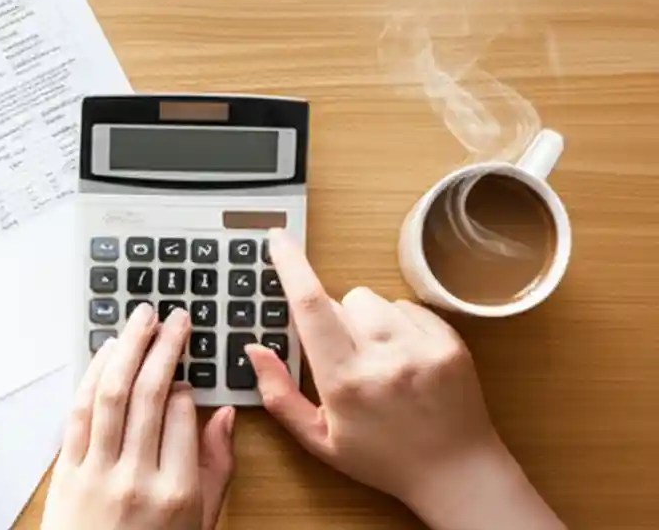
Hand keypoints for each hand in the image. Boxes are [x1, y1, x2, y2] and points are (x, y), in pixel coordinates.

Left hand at [42, 304, 236, 529]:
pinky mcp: (66, 472)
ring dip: (128, 348)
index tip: (187, 371)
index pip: (184, 415)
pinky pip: (79, 413)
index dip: (187, 385)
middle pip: (150, 395)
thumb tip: (225, 414)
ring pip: (112, 394)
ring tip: (141, 318)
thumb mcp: (200, 522)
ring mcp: (97, 474)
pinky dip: (91, 377)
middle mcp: (136, 479)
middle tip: (174, 317)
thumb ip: (216, 469)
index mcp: (176, 493)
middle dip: (164, 347)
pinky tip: (105, 353)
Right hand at [246, 229, 563, 529]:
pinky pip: (408, 307)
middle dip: (334, 318)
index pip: (311, 306)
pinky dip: (399, 324)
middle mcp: (384, 358)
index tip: (278, 239)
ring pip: (375, 300)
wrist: (457, 472)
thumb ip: (278, 394)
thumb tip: (254, 349)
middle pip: (343, 300)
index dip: (290, 265)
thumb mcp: (319, 440)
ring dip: (367, 319)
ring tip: (378, 359)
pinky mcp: (450, 342)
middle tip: (345, 357)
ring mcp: (422, 347)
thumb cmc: (383, 459)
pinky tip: (404, 358)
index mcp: (345, 381)